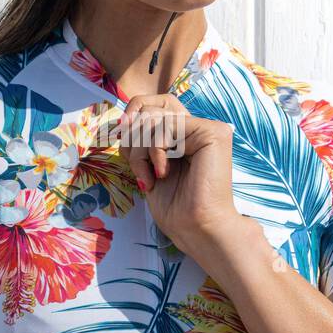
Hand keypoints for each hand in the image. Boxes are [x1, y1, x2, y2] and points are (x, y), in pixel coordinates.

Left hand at [116, 93, 239, 256]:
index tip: (120, 137)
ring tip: (149, 176)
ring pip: (154, 118)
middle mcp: (197, 127)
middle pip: (150, 109)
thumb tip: (123, 119)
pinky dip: (154, 151)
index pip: (154, 104)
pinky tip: (163, 173)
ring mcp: (207, 128)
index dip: (133, 115)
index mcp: (185, 134)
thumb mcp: (146, 166)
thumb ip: (141, 140)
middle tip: (139, 169)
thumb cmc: (174, 207)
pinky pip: (167, 126)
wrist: (194, 228)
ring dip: (141, 151)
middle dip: (133, 139)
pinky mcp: (213, 133)